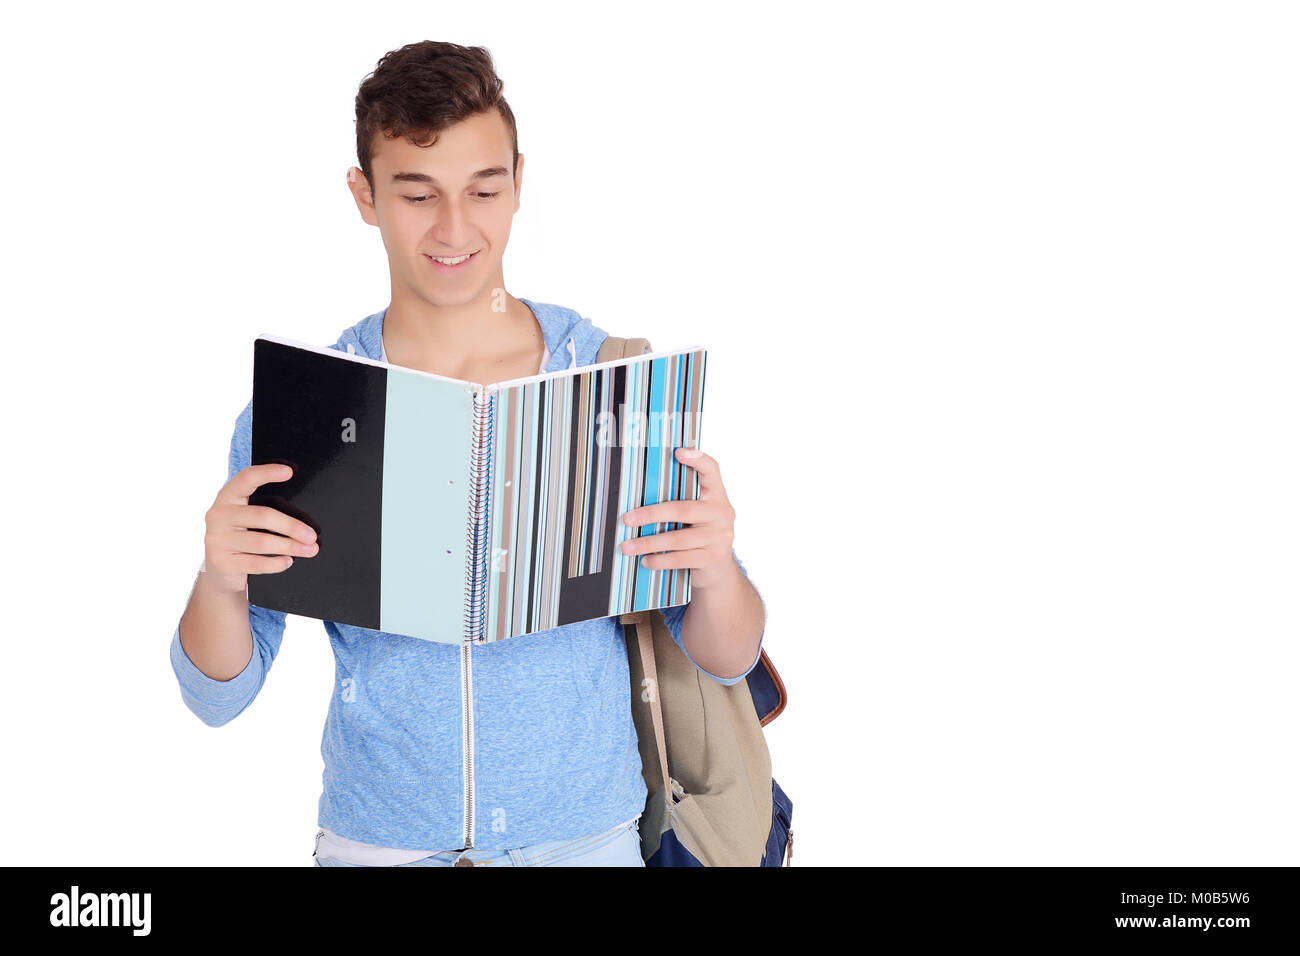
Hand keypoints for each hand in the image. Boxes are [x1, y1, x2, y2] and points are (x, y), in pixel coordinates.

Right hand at [202, 464, 319, 593]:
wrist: (218, 570)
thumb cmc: (242, 536)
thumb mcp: (247, 517)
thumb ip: (266, 510)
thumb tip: (305, 520)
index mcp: (227, 497)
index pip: (246, 479)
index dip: (266, 473)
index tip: (289, 471)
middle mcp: (218, 515)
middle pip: (262, 516)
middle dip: (292, 526)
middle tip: (312, 535)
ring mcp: (217, 540)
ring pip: (262, 542)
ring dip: (290, 546)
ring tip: (309, 549)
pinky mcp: (221, 562)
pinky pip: (256, 563)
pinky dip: (277, 563)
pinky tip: (288, 561)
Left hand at [619, 446, 740, 590]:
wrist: (720, 572)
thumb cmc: (700, 536)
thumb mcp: (699, 515)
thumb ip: (684, 501)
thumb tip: (641, 490)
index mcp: (717, 496)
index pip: (712, 470)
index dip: (698, 459)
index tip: (677, 452)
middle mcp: (722, 514)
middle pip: (682, 509)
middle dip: (650, 514)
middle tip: (627, 519)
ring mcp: (720, 537)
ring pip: (677, 538)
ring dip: (648, 543)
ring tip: (627, 546)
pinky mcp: (713, 558)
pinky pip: (680, 558)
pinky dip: (659, 560)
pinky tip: (645, 560)